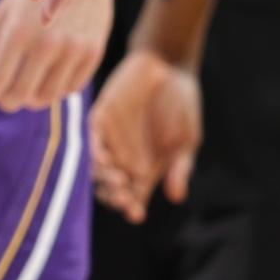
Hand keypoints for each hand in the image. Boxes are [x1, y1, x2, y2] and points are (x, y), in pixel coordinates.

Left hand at [0, 0, 116, 109]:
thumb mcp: (5, 10)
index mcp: (18, 32)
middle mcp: (47, 44)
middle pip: (20, 96)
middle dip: (8, 101)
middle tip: (6, 98)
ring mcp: (73, 50)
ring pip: (47, 98)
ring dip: (32, 99)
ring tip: (27, 91)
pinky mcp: (94, 53)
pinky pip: (71, 89)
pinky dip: (57, 90)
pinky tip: (49, 80)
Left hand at [90, 48, 202, 221]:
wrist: (168, 65)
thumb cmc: (181, 104)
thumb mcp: (186, 138)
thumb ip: (180, 166)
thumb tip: (176, 197)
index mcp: (146, 168)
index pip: (133, 195)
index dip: (132, 207)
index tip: (135, 214)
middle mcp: (124, 157)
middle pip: (112, 187)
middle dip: (116, 196)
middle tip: (124, 198)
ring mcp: (110, 139)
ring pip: (99, 169)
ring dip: (105, 179)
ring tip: (118, 181)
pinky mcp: (100, 119)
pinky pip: (92, 141)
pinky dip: (96, 153)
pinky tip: (105, 160)